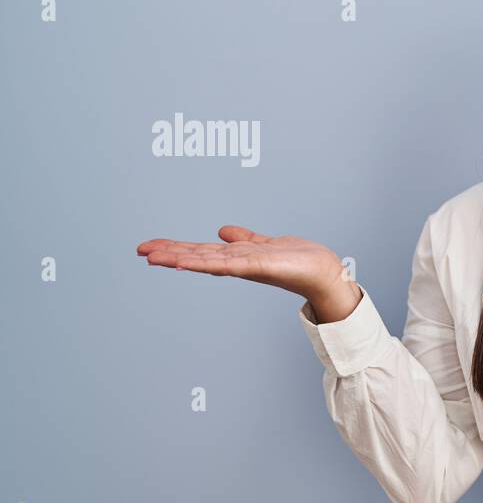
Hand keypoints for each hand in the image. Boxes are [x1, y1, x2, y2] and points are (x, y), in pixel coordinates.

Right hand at [135, 226, 347, 300]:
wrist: (322, 271)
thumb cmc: (297, 261)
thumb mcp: (264, 244)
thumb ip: (244, 239)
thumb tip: (222, 231)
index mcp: (236, 257)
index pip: (200, 251)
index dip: (175, 248)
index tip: (150, 247)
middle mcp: (236, 264)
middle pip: (197, 256)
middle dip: (169, 253)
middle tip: (140, 251)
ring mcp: (244, 266)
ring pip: (205, 261)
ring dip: (179, 259)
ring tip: (153, 257)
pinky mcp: (256, 266)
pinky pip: (225, 264)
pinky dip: (203, 262)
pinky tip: (185, 261)